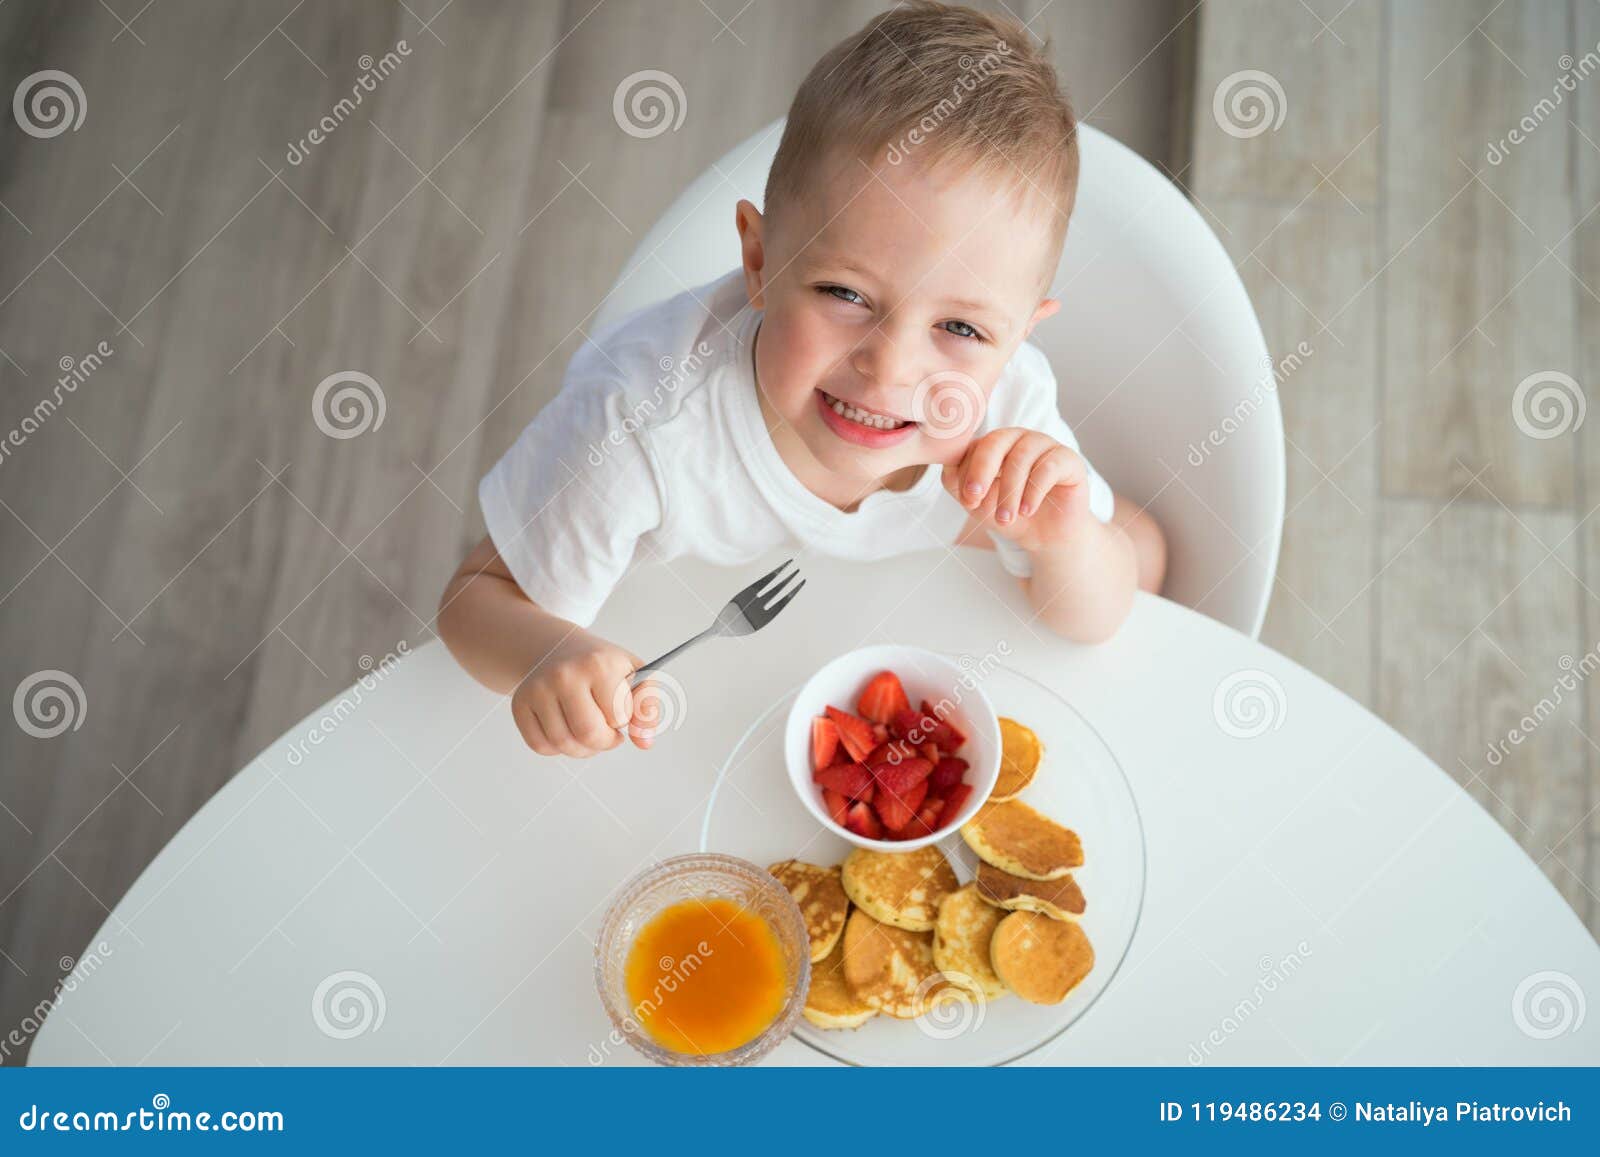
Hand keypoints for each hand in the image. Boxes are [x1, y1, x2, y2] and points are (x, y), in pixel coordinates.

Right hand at [510, 631, 656, 756]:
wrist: (560, 648)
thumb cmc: (602, 666)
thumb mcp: (634, 675)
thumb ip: (646, 708)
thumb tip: (644, 743)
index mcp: (598, 664)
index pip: (618, 718)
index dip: (623, 721)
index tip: (619, 710)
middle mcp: (564, 675)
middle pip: (588, 735)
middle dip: (604, 742)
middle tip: (608, 732)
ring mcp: (538, 689)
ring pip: (563, 744)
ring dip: (582, 749)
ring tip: (589, 731)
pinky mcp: (520, 704)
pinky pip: (540, 746)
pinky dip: (557, 748)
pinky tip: (567, 729)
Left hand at [942, 427, 1092, 551]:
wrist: (1045, 537)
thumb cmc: (1010, 513)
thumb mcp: (978, 503)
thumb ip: (958, 483)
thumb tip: (948, 466)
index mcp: (994, 444)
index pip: (974, 444)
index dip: (967, 470)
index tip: (968, 498)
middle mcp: (1019, 438)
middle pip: (996, 441)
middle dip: (982, 471)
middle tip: (976, 498)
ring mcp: (1044, 445)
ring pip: (1021, 457)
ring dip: (1009, 491)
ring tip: (1006, 517)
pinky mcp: (1068, 459)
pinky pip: (1048, 467)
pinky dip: (1034, 491)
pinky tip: (1027, 510)